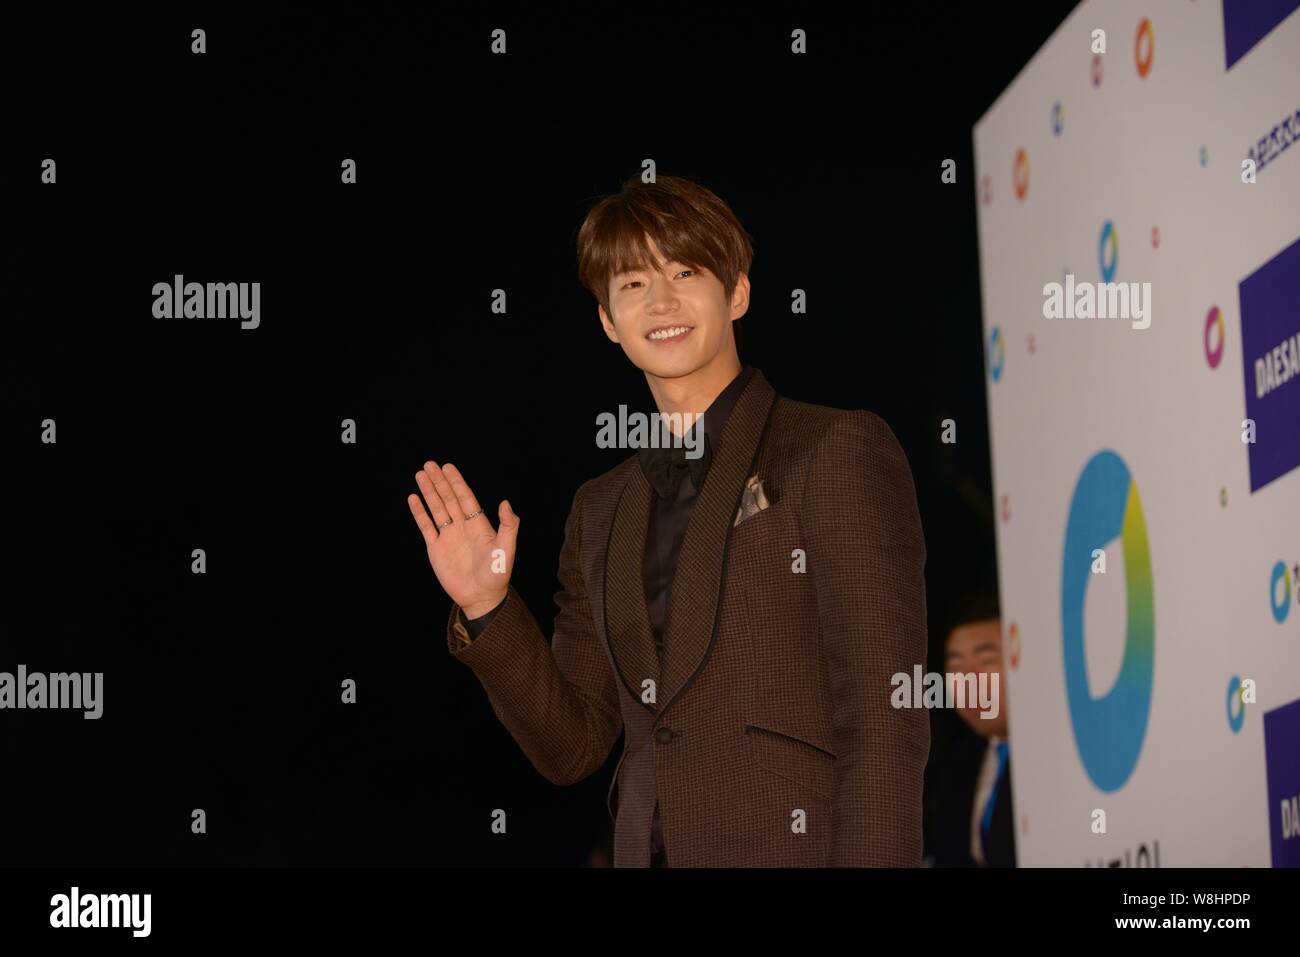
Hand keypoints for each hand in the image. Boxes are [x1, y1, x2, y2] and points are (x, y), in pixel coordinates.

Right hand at [407, 461, 518, 617]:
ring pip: (436, 509)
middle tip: (429, 464)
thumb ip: (508, 525)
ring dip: (428, 492)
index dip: (456, 482)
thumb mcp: (507, 549)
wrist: (481, 597)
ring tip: (420, 475)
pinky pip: (426, 527)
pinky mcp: (436, 549)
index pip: (465, 498)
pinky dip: (420, 513)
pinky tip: (413, 499)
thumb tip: (505, 502)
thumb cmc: (497, 575)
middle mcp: (462, 527)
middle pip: (448, 499)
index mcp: (478, 524)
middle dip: (439, 482)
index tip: (448, 467)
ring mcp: (448, 537)